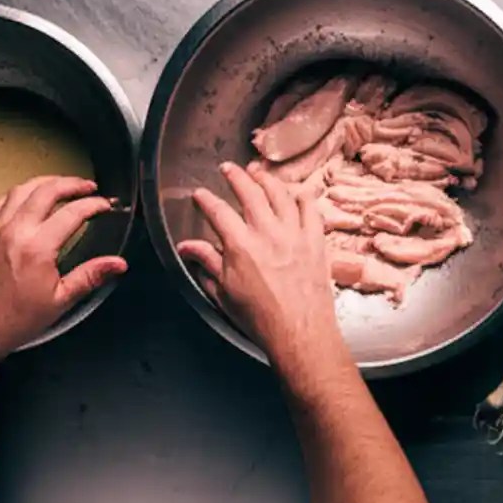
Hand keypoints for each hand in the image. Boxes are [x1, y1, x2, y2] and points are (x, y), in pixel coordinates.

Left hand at [0, 176, 127, 357]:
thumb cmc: (14, 319)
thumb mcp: (61, 300)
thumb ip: (91, 276)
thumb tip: (117, 264)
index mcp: (37, 248)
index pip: (72, 213)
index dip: (93, 204)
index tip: (105, 205)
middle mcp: (15, 232)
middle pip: (47, 190)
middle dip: (72, 184)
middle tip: (88, 187)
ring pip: (22, 190)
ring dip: (46, 182)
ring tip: (62, 185)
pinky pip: (2, 201)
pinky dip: (21, 193)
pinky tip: (29, 197)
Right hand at [177, 162, 340, 364]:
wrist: (300, 333)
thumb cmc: (260, 319)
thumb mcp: (224, 293)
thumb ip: (206, 263)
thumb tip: (186, 247)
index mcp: (241, 246)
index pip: (217, 211)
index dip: (205, 200)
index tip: (199, 194)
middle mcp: (268, 233)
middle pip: (250, 192)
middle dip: (236, 176)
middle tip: (228, 169)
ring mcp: (295, 234)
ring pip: (280, 194)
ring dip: (267, 179)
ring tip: (258, 173)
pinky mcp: (316, 240)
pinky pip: (310, 208)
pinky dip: (302, 196)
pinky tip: (295, 192)